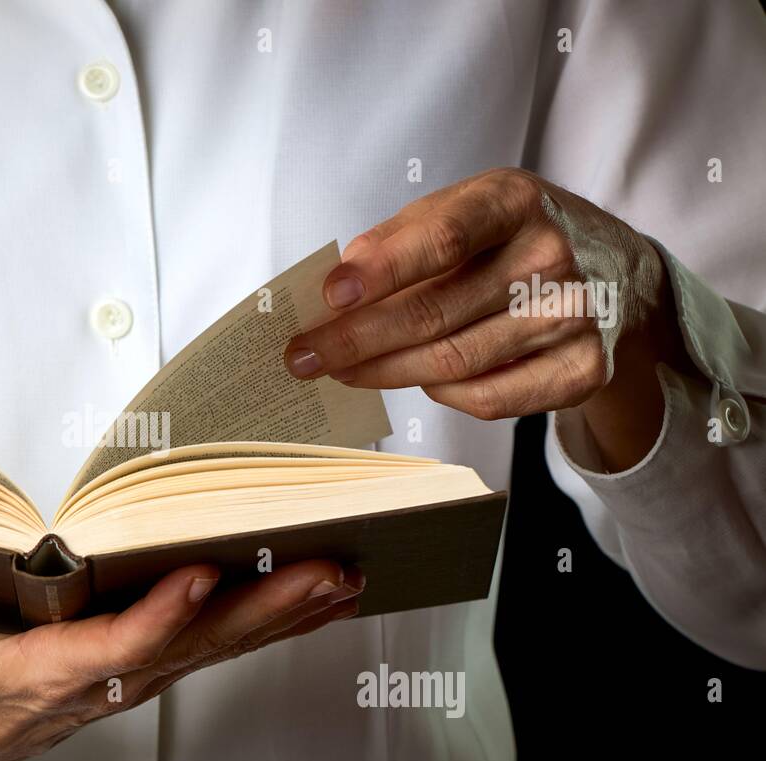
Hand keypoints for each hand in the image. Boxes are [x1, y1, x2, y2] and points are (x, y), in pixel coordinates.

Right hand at [0, 554, 362, 760]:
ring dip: (285, 617)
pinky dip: (269, 625)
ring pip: (218, 649)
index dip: (160, 617)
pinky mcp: (137, 672)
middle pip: (195, 648)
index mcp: (45, 674)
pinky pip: (213, 648)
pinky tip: (314, 602)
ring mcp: (127, 680)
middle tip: (331, 572)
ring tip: (348, 578)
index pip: (113, 649)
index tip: (207, 574)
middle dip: (266, 613)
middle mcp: (102, 681)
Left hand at [285, 167, 687, 467]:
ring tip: (340, 371)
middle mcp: (551, 256)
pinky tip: (412, 379)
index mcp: (515, 201)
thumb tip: (341, 283)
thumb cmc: (513, 239)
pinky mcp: (582, 370)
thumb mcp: (465, 208)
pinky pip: (488, 399)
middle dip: (355, 340)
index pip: (443, 238)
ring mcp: (573, 317)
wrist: (616, 273)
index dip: (382, 271)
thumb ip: (402, 236)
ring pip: (452, 364)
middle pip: (433, 313)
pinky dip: (440, 395)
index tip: (330, 297)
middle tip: (303, 356)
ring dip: (382, 373)